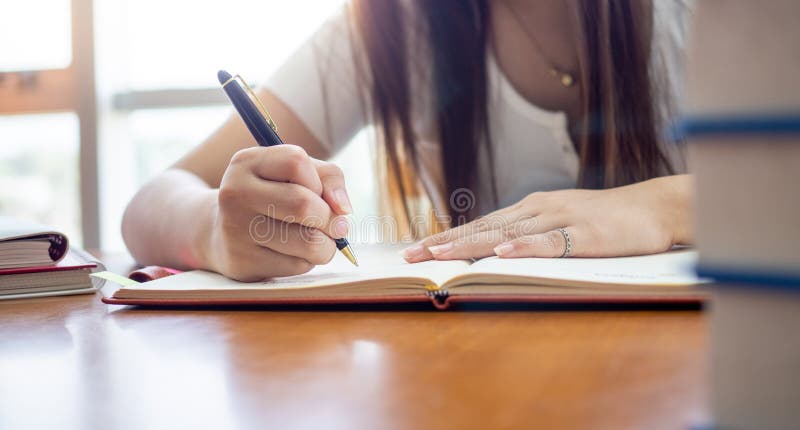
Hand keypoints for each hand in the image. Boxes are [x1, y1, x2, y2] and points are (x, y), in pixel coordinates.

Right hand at [205, 145, 352, 280]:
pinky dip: (308, 261)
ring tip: (319, 241)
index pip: (296, 162)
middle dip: (331, 219)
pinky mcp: (244, 262)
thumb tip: (344, 209)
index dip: (319, 181)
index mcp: (247, 163)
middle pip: (303, 204)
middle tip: (336, 226)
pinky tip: (295, 254)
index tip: (319, 194)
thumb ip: (327, 177)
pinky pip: (298, 265)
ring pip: (308, 241)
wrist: (219, 232)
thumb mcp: (293, 174)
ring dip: (326, 245)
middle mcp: (236, 193)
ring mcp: (236, 230)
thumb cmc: (270, 198)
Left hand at [402, 176, 691, 261]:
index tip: (417, 250)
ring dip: (471, 244)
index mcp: (531, 208)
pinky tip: (501, 252)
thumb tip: (497, 253)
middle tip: (412, 257)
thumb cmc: (607, 220)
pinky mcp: (584, 232)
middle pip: (483, 227)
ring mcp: (560, 218)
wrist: (655, 207)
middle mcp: (538, 208)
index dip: (448, 237)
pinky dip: (524, 246)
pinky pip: (549, 240)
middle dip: (445, 242)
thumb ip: (533, 235)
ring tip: (440, 254)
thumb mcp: (563, 224)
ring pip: (507, 232)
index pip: (480, 224)